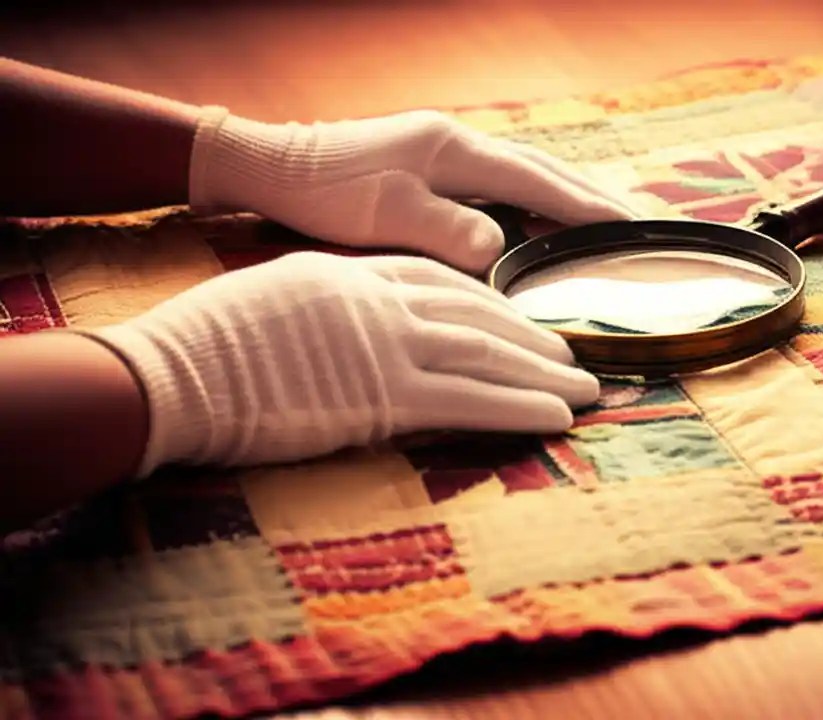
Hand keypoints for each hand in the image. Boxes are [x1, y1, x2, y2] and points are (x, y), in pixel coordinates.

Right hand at [83, 251, 599, 475]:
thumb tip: (355, 330)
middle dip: (532, 337)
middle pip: (478, 314)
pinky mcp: (384, 396)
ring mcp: (386, 345)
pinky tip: (556, 418)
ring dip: (543, 375)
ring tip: (583, 389)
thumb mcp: (276, 300)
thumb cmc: (205, 343)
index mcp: (352, 274)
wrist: (172, 371)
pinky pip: (470, 402)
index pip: (440, 281)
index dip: (490, 302)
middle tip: (572, 355)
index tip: (520, 317)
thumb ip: (330, 308)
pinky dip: (520, 409)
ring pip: (487, 355)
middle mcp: (380, 302)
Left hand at [187, 107, 635, 272]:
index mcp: (455, 150)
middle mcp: (460, 142)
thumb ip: (445, 230)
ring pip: (525, 173)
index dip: (586, 206)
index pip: (538, 181)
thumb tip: (497, 250)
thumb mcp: (385, 216)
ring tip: (604, 224)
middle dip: (591, 197)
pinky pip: (503, 183)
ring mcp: (448, 149)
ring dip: (567, 196)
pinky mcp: (434, 164)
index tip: (629, 227)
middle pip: (544, 169)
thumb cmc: (327, 193)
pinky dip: (535, 200)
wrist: (276, 165)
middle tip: (636, 225)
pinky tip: (542, 222)